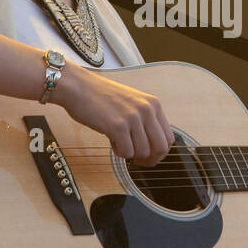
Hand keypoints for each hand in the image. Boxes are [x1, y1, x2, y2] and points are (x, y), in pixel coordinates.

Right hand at [54, 65, 173, 166]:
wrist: (79, 87)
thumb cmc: (101, 96)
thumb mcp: (132, 103)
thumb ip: (145, 120)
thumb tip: (152, 147)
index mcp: (153, 104)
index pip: (168, 137)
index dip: (160, 152)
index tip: (150, 156)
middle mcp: (146, 110)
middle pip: (160, 148)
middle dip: (150, 159)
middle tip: (138, 160)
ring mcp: (133, 118)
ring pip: (142, 152)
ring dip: (130, 153)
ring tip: (118, 142)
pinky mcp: (117, 126)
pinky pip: (126, 152)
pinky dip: (119, 152)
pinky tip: (111, 141)